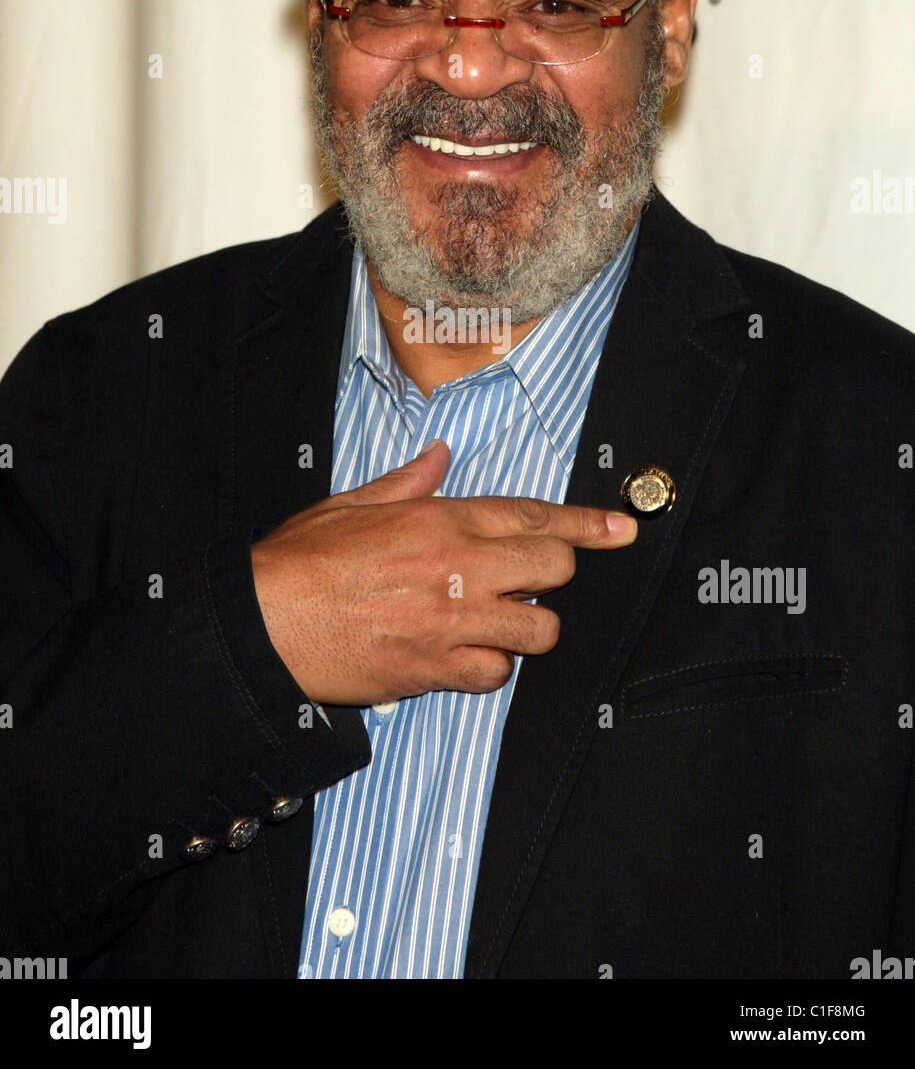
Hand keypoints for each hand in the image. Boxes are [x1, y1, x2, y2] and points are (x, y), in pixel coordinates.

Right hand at [250, 439, 636, 704]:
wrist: (261, 626)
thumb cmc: (298, 562)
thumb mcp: (350, 504)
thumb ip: (406, 483)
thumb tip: (438, 457)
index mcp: (438, 519)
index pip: (532, 515)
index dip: (585, 524)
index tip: (620, 530)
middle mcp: (456, 567)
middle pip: (552, 567)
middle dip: (556, 571)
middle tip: (535, 578)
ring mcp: (451, 622)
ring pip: (539, 628)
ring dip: (529, 625)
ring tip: (500, 620)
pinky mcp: (435, 670)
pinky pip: (497, 674)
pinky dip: (492, 667)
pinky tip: (468, 655)